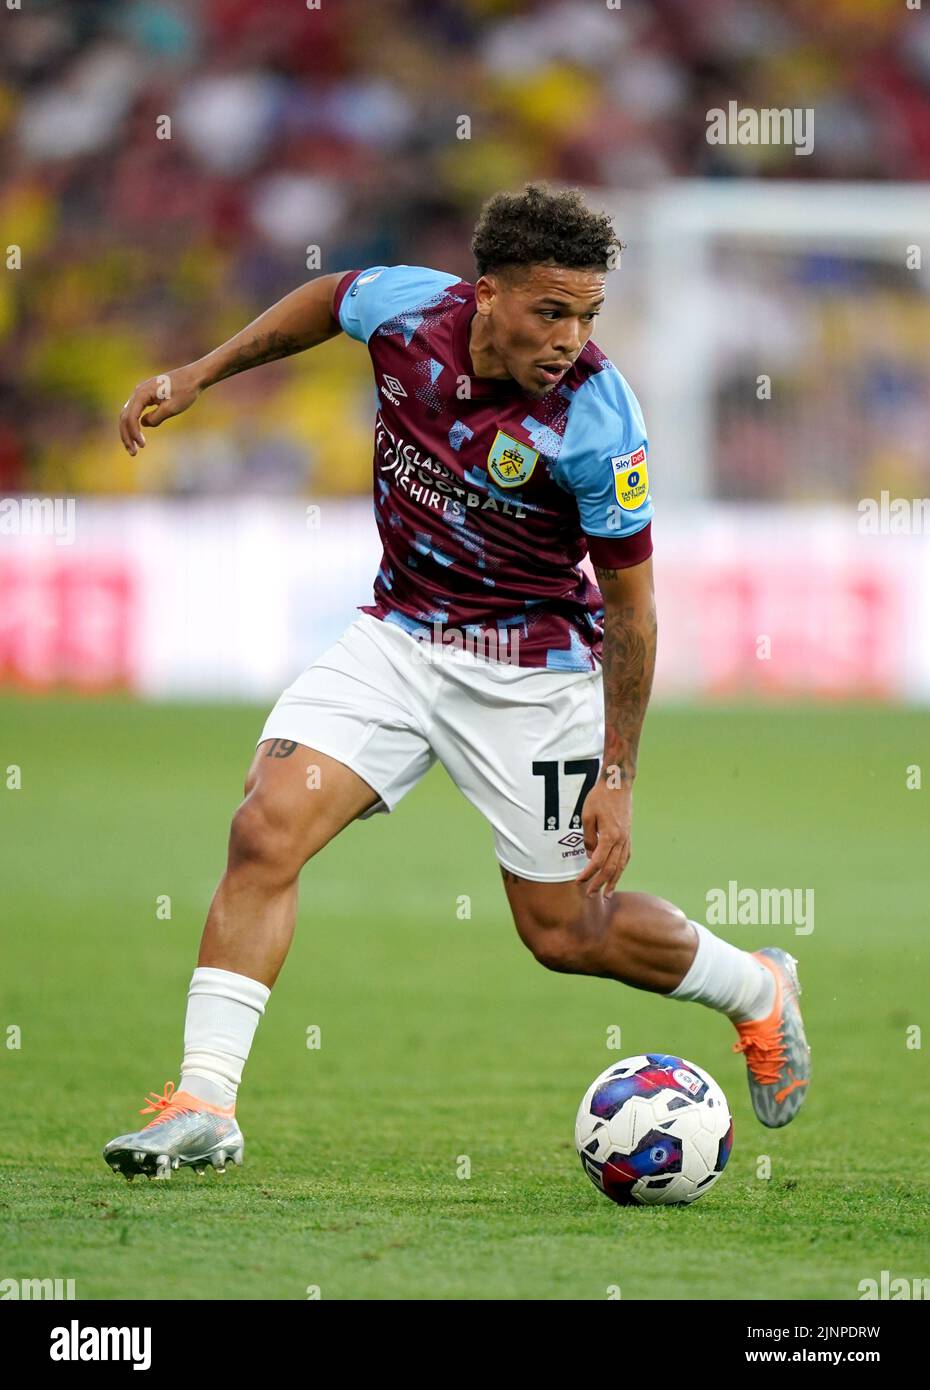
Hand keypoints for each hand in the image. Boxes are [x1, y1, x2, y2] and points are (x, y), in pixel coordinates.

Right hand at [119, 366, 202, 454]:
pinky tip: (139, 436)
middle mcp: (138, 391)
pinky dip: (134, 424)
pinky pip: (135, 411)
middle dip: (127, 435)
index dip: (134, 433)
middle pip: (125, 416)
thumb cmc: (185, 391)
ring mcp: (141, 392)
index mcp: (142, 393)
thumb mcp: (171, 408)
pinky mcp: (147, 395)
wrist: (194, 377)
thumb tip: (143, 425)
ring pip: (128, 414)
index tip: (142, 446)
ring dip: (129, 431)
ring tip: (134, 448)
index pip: (131, 416)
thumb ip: (156, 418)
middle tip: (133, 452)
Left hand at [576, 780, 631, 896]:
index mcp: (609, 836)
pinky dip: (621, 868)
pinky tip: (617, 874)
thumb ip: (588, 838)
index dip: (588, 874)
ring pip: (621, 865)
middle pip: (611, 868)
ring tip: (608, 893)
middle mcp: (621, 840)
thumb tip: (590, 855)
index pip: (597, 862)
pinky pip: (626, 857)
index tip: (579, 882)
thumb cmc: (600, 798)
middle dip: (600, 883)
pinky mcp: (628, 835)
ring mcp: (626, 838)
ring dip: (614, 881)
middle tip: (592, 895)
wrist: (618, 784)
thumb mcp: (587, 816)